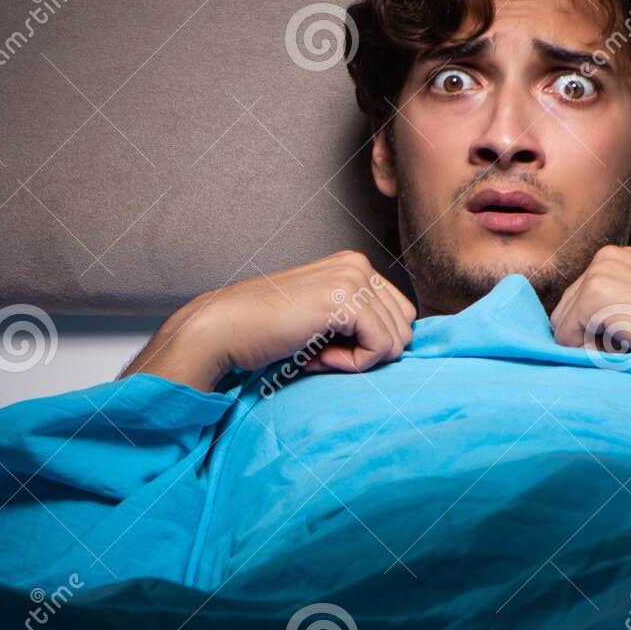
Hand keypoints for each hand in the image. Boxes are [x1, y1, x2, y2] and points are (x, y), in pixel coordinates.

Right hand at [123, 251, 415, 390]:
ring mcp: (353, 278)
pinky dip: (353, 365)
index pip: (401, 316)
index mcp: (355, 266)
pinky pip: (381, 348)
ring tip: (317, 353)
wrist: (226, 329)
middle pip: (405, 328)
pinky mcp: (346, 299)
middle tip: (323, 353)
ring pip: (396, 341)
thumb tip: (404, 346)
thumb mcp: (325, 321)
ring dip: (358, 360)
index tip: (328, 347)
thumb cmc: (269, 332)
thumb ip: (361, 322)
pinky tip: (317, 356)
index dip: (370, 344)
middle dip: (369, 353)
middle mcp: (358, 265)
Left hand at [548, 245, 630, 388]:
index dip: (598, 333)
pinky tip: (629, 344)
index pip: (576, 306)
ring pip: (562, 328)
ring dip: (591, 347)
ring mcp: (599, 272)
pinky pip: (565, 340)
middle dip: (589, 339)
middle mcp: (604, 257)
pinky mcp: (595, 294)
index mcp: (617, 258)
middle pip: (563, 315)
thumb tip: (568, 333)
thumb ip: (614, 308)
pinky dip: (590, 355)